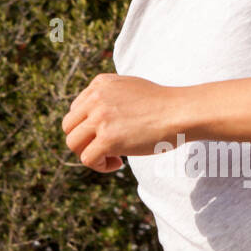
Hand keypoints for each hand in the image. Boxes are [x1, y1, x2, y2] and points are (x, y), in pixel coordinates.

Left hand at [62, 73, 183, 171]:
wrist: (181, 111)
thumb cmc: (163, 104)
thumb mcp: (130, 88)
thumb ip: (110, 97)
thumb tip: (95, 119)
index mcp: (99, 84)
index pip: (76, 110)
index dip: (88, 127)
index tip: (109, 134)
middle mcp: (95, 98)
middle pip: (68, 127)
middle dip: (84, 141)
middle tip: (106, 149)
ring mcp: (100, 118)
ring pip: (73, 143)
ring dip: (89, 154)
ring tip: (112, 157)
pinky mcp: (108, 139)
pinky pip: (87, 158)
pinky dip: (99, 165)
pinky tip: (118, 163)